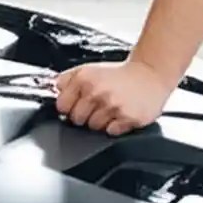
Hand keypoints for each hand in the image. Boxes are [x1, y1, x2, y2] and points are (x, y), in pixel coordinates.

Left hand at [53, 59, 175, 135]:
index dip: (68, 107)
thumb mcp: (89, 69)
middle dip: (84, 115)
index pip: (62, 106)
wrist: (149, 74)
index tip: (76, 105)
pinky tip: (120, 115)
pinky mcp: (129, 118)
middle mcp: (97, 92)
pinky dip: (115, 126)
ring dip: (100, 122)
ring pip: (94, 128)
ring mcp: (113, 107)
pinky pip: (111, 132)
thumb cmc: (118, 74)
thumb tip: (52, 89)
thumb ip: (67, 79)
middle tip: (97, 106)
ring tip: (110, 109)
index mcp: (84, 79)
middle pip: (77, 120)